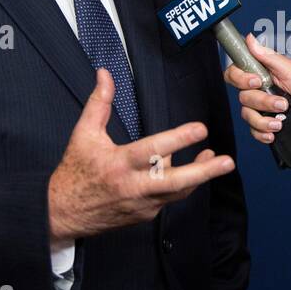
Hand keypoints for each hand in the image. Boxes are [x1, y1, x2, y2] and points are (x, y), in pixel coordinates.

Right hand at [48, 68, 234, 237]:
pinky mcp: (145, 215)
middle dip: (203, 171)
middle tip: (227, 161)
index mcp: (118, 164)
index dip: (178, 139)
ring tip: (217, 160)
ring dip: (199, 177)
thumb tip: (105, 74)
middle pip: (175, 181)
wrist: (63, 213)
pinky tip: (192, 171)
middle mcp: (133, 187)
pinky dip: (181, 185)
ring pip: (177, 192)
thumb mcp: (84, 134)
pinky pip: (169, 199)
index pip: (153, 150)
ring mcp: (141, 204)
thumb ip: (99, 103)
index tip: (200, 129)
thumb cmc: (75, 171)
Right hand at [222, 33, 290, 144]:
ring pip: (247, 115)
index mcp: (260, 73)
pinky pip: (253, 131)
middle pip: (242, 96)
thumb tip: (250, 38)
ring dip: (263, 120)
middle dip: (262, 102)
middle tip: (282, 103)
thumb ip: (269, 57)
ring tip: (281, 122)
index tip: (257, 81)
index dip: (239, 78)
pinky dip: (262, 133)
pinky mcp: (264, 124)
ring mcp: (260, 108)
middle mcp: (257, 90)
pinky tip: (273, 133)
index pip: (234, 73)